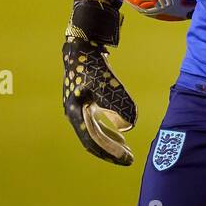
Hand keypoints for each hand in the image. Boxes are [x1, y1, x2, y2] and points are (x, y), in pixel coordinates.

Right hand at [62, 0, 136, 164]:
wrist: (83, 45)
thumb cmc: (93, 64)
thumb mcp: (107, 84)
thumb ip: (118, 104)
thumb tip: (129, 125)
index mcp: (75, 113)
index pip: (92, 141)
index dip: (109, 152)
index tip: (126, 159)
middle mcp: (75, 113)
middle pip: (93, 140)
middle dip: (111, 151)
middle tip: (130, 160)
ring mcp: (79, 107)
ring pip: (95, 132)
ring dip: (111, 142)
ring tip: (127, 151)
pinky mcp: (86, 101)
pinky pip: (96, 122)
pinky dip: (109, 129)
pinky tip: (123, 132)